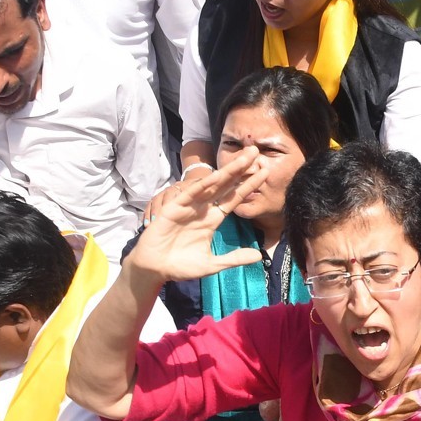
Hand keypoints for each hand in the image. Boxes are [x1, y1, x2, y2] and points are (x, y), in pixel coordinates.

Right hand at [126, 147, 268, 282]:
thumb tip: (259, 257)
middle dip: (240, 169)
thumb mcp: (212, 264)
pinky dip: (203, 185)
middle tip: (256, 151)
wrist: (155, 269)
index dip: (248, 185)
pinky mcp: (174, 207)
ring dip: (227, 171)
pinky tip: (217, 175)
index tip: (265, 173)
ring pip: (211, 184)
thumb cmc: (181, 266)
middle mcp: (203, 208)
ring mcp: (189, 205)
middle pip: (225, 185)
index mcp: (212, 219)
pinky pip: (191, 193)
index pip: (234, 198)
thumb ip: (234, 259)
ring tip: (243, 158)